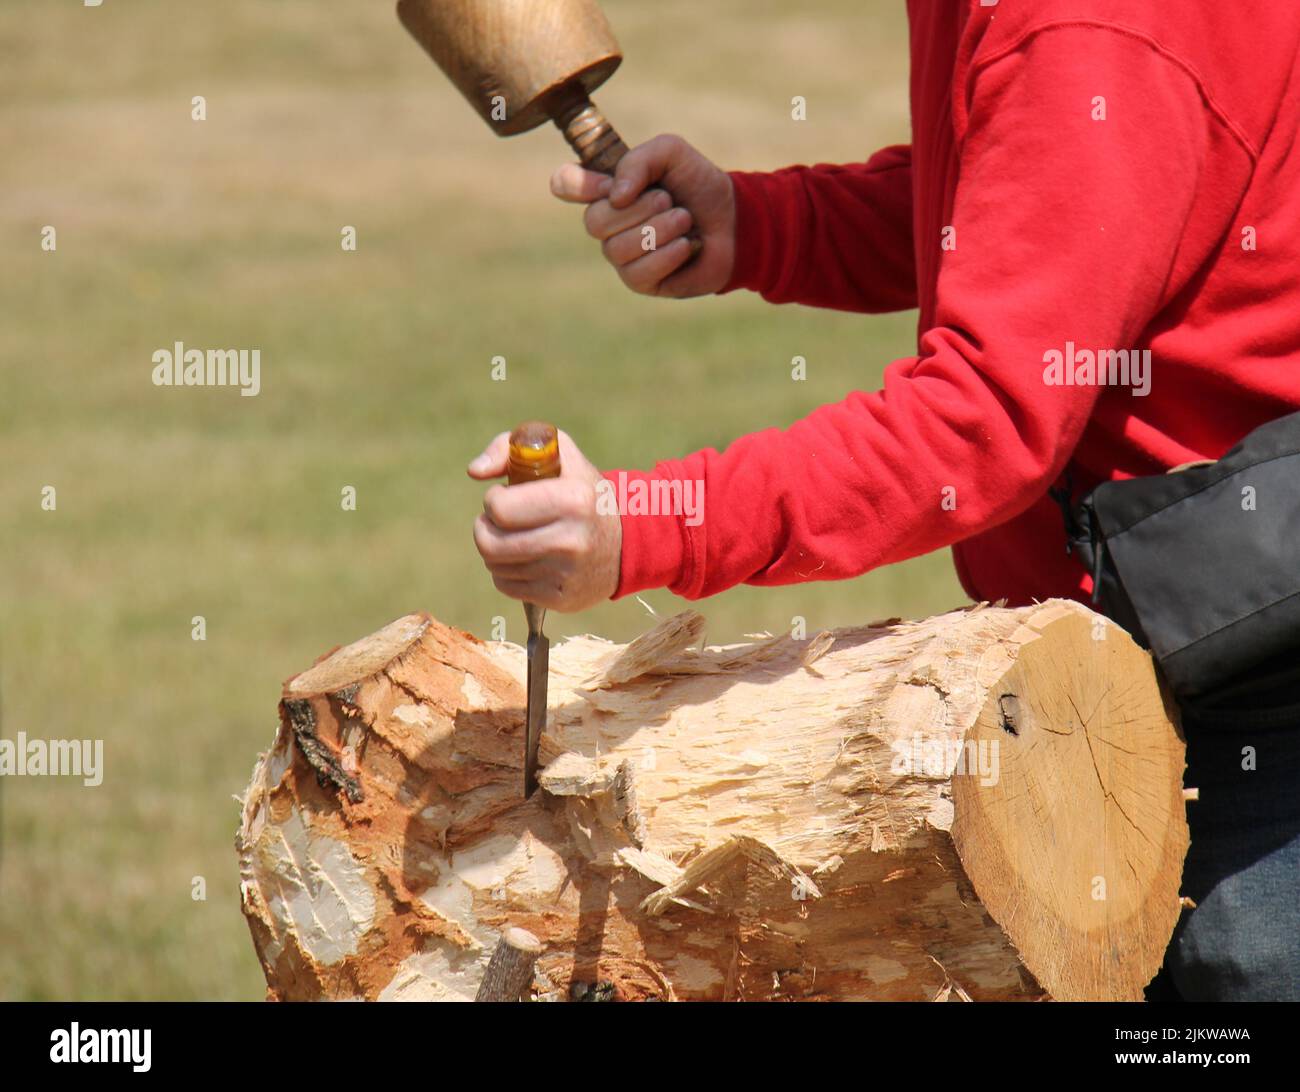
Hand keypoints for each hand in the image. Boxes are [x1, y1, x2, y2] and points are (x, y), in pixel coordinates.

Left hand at [468, 430, 621, 611]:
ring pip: (495, 566)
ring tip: (515, 537)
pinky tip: (525, 558)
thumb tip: (474, 471)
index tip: (505, 497)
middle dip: (485, 528)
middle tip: (498, 521)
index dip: (493, 500)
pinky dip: (507, 572)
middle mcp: (571, 541)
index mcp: (573, 501)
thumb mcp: (559, 455)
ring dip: (495, 550)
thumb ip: (510, 448)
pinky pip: (507, 587)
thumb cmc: (582, 491)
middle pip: (490, 544)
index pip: (499, 510)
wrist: (628, 543)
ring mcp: (566, 575)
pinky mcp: (561, 599)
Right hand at [551, 134, 736, 297]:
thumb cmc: (700, 186)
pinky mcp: (641, 282)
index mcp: (608, 188)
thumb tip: (614, 195)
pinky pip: (638, 272)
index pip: (565, 183)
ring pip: (618, 249)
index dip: (579, 185)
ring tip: (685, 221)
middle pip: (594, 221)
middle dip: (638, 208)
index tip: (608, 185)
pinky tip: (687, 247)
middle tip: (668, 200)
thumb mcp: (672, 154)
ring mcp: (622, 255)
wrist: (735, 221)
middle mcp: (608, 223)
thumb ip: (639, 160)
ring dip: (659, 230)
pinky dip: (668, 254)